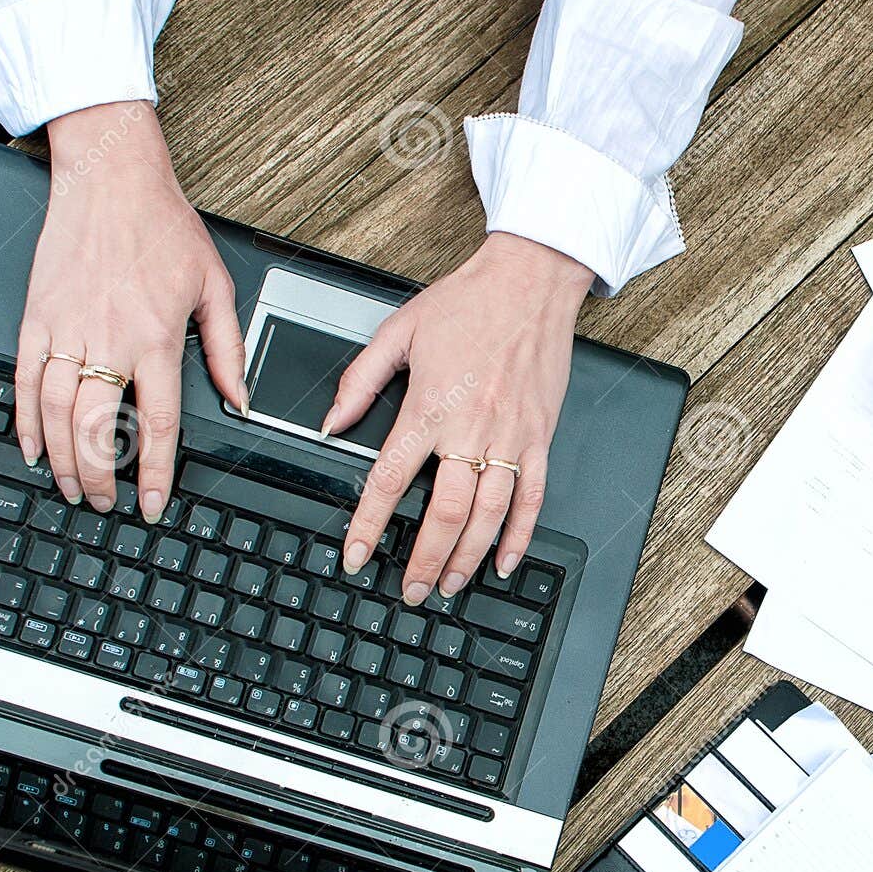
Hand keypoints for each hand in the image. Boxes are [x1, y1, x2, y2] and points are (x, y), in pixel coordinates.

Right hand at [14, 102, 246, 521]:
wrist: (111, 177)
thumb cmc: (163, 225)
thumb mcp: (215, 286)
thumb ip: (227, 348)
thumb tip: (240, 398)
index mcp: (156, 339)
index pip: (155, 423)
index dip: (152, 472)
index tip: (151, 503)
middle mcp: (109, 341)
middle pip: (98, 429)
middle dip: (101, 476)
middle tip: (106, 503)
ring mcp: (67, 330)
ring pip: (57, 413)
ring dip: (63, 459)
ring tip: (72, 487)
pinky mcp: (37, 318)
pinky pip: (25, 380)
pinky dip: (26, 420)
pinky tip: (33, 448)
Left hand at [327, 232, 592, 604]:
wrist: (529, 283)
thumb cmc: (468, 303)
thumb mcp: (399, 332)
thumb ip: (360, 381)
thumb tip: (332, 423)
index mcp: (429, 406)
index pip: (391, 479)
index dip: (368, 523)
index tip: (355, 554)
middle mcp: (470, 428)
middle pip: (445, 512)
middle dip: (423, 559)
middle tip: (409, 589)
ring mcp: (510, 437)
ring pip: (488, 515)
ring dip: (466, 558)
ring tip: (448, 584)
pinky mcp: (539, 437)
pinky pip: (531, 498)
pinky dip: (518, 535)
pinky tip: (504, 561)